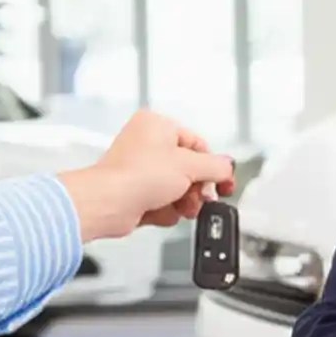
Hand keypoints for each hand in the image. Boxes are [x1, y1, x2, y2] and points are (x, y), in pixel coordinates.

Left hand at [58, 110, 234, 241]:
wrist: (107, 204)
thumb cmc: (135, 176)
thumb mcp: (189, 167)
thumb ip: (216, 166)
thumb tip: (228, 166)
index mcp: (156, 125)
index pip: (197, 144)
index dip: (212, 165)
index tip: (223, 182)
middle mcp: (145, 144)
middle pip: (187, 168)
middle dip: (196, 187)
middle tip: (202, 197)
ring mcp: (138, 169)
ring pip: (175, 187)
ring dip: (183, 201)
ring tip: (183, 207)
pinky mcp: (133, 192)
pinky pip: (160, 201)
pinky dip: (165, 209)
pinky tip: (162, 211)